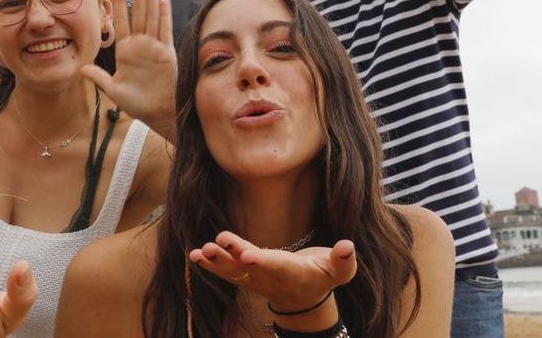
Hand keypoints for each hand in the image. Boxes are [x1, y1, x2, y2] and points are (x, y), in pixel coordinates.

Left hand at [80, 0, 177, 139]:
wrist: (157, 113)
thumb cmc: (136, 103)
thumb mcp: (113, 90)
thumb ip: (99, 78)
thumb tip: (81, 69)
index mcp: (126, 51)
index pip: (122, 21)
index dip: (120, 4)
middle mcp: (141, 45)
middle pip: (139, 13)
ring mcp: (155, 47)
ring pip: (153, 17)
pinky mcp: (167, 53)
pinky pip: (165, 31)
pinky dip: (165, 16)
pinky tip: (164, 1)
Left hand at [190, 231, 357, 313]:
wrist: (305, 300)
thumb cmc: (324, 276)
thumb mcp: (339, 271)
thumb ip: (344, 260)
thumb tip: (348, 245)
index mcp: (294, 273)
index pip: (278, 266)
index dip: (263, 261)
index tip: (248, 257)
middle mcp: (272, 278)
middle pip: (251, 268)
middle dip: (234, 255)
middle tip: (218, 241)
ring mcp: (256, 280)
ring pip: (234, 272)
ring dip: (216, 262)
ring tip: (200, 251)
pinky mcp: (246, 277)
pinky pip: (226, 273)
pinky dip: (210, 265)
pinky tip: (194, 256)